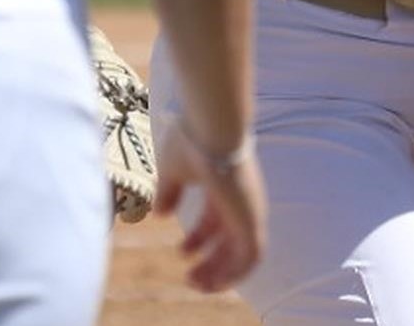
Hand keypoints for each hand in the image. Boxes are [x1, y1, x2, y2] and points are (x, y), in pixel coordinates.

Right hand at [153, 127, 265, 293]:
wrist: (211, 127)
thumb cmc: (191, 141)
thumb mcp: (172, 170)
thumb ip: (169, 191)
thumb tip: (161, 214)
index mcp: (223, 186)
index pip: (215, 220)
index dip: (199, 240)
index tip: (182, 252)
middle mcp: (240, 200)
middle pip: (229, 240)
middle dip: (211, 262)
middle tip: (190, 279)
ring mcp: (248, 209)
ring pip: (242, 253)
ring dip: (222, 273)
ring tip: (198, 285)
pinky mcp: (252, 218)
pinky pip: (251, 256)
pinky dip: (237, 273)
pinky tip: (217, 283)